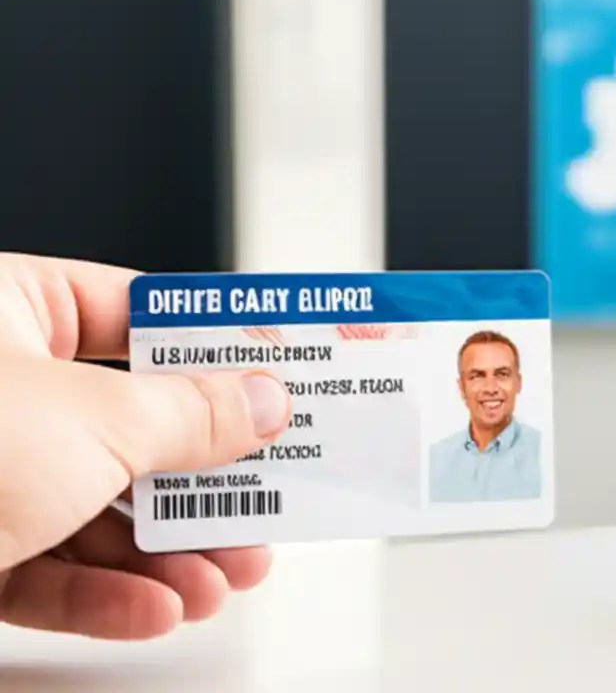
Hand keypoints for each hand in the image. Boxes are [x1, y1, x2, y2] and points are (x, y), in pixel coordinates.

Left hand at [0, 253, 290, 638]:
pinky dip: (107, 592)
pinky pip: (47, 566)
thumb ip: (189, 413)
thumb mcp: (86, 422)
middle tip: (271, 495)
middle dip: (205, 476)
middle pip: (128, 423)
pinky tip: (158, 608)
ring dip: (170, 551)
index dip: (219, 346)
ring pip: (96, 506)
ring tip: (230, 574)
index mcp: (1, 310)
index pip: (136, 314)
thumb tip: (263, 398)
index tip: (285, 371)